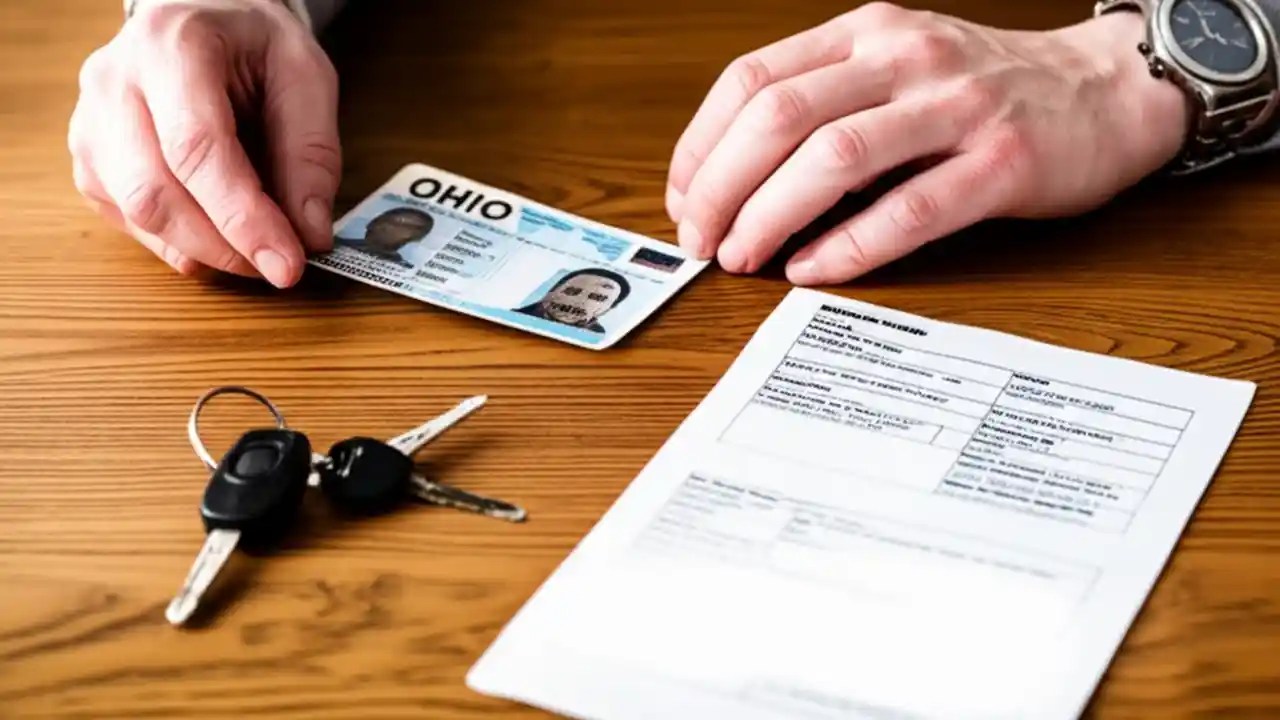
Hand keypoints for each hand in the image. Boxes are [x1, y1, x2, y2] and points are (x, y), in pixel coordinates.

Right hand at [68, 0, 340, 286]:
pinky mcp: (90, 159)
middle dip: (225, 245)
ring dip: (206, 250)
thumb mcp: (305, 75)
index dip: (243, 218)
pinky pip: (129, 222)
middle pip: (155, 191)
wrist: (199, 14)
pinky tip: (219, 237)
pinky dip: (181, 244)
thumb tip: (309, 234)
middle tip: (282, 265)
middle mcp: (113, 81)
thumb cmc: (252, 43)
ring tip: (257, 250)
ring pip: (137, 213)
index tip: (288, 265)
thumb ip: (311, 152)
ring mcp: (91, 122)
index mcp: (171, 47)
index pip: (197, 149)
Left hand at [666, 3, 1190, 284]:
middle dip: (721, 186)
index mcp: (866, 34)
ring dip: (771, 215)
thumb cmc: (983, 89)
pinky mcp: (1003, 163)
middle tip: (701, 240)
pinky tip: (812, 269)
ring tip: (745, 257)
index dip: (701, 145)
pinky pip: (910, 209)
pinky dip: (849, 245)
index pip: (752, 79)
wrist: (1105, 88)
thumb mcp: (894, 68)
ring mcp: (958, 107)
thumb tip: (731, 181)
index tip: (682, 198)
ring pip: (835, 157)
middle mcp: (905, 58)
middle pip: (779, 116)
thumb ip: (823, 105)